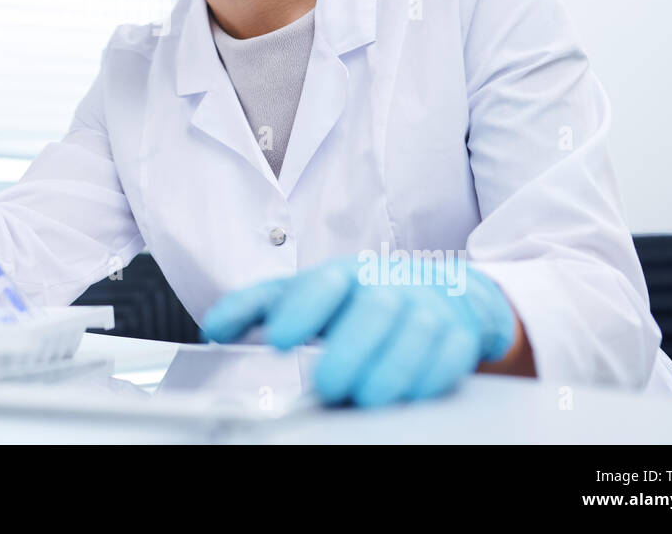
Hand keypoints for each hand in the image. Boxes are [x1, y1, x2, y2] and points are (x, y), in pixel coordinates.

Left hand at [201, 256, 515, 406]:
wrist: (438, 291)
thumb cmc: (357, 298)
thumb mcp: (305, 294)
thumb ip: (258, 307)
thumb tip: (214, 327)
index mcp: (344, 276)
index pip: (322, 283)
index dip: (301, 307)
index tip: (278, 337)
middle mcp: (385, 287)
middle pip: (371, 309)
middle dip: (351, 346)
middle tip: (327, 383)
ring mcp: (425, 308)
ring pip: (415, 329)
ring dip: (392, 365)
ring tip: (367, 396)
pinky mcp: (457, 333)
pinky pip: (452, 349)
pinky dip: (435, 371)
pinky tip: (415, 392)